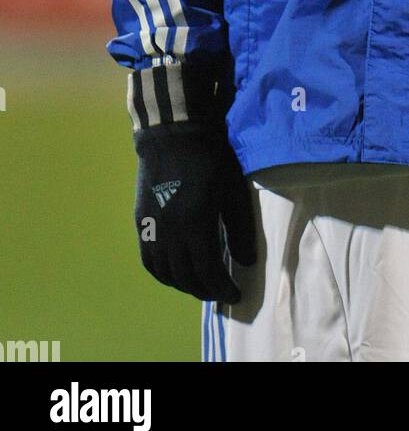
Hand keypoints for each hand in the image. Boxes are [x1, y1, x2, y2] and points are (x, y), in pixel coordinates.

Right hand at [133, 122, 255, 301]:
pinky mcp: (141, 222)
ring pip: (165, 273)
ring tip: (200, 285)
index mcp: (195, 227)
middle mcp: (169, 235)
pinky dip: (162, 274)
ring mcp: (151, 229)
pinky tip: (175, 274)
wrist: (173, 135)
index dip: (222, 289)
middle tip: (221, 292)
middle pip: (186, 277)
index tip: (236, 295)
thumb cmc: (210, 160)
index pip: (208, 273)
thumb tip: (245, 263)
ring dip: (183, 285)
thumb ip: (240, 230)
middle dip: (205, 290)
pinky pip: (148, 260)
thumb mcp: (233, 192)